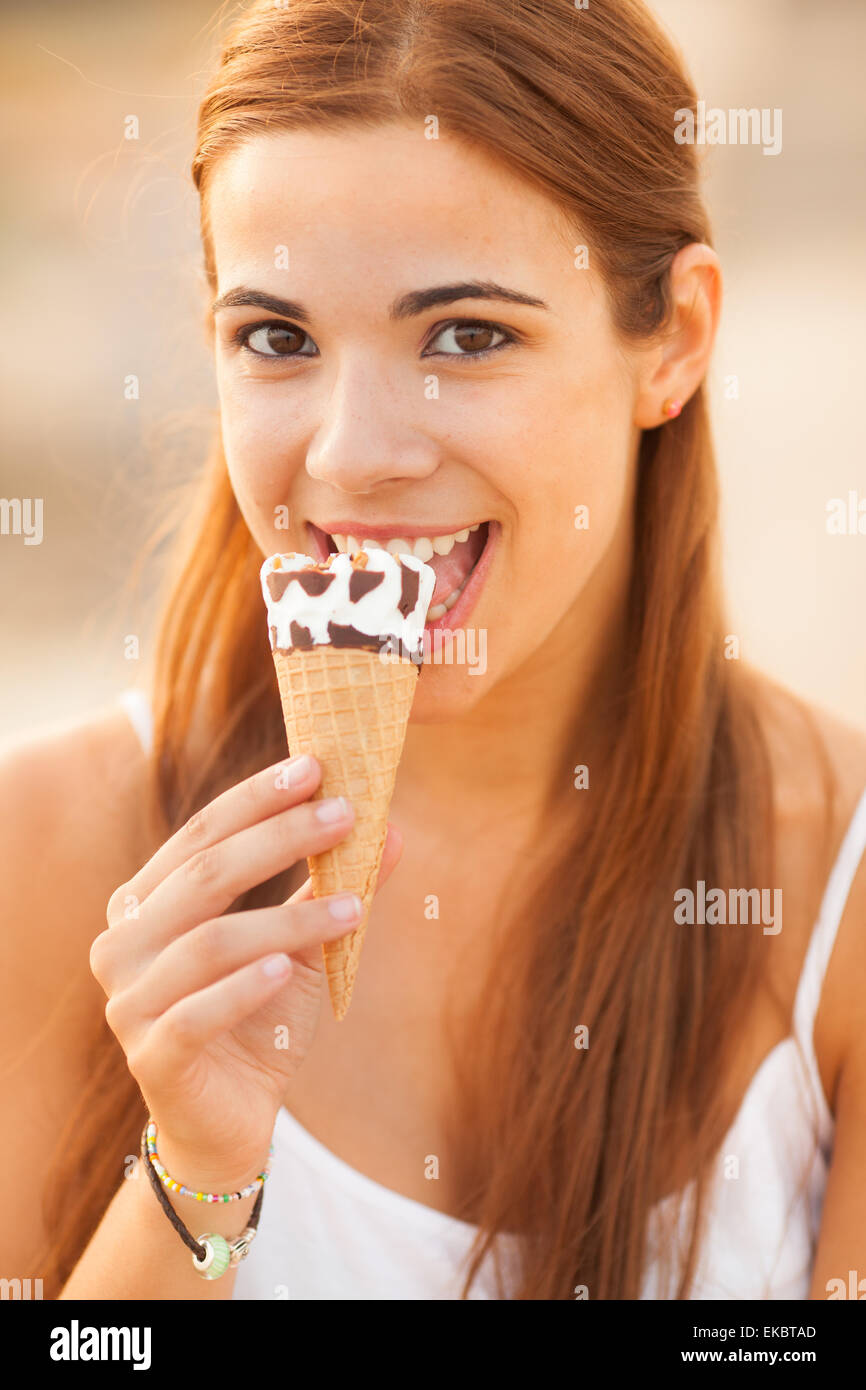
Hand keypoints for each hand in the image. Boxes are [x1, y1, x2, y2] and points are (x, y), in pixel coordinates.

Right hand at [90, 754, 400, 1188]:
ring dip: (288, 919)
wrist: (231, 1119)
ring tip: (354, 906)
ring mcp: (129, 1002)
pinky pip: (196, 1014)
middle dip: (279, 838)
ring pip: (210, 943)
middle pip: (205, 876)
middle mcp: (122, 943)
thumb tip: (394, 829)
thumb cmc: (259, 1017)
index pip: (201, 835)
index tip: (316, 766)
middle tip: (345, 814)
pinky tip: (286, 969)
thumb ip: (333, 889)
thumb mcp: (300, 946)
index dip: (257, 799)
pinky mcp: (151, 1057)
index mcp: (145, 903)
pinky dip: (243, 988)